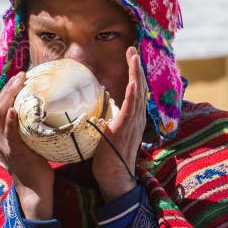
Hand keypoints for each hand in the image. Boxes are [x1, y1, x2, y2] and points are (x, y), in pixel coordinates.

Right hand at [0, 72, 54, 219]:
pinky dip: (9, 119)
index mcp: (0, 134)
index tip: (20, 77)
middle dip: (8, 87)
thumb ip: (36, 128)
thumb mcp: (34, 143)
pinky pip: (8, 132)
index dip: (7, 90)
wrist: (36, 190)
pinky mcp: (11, 151)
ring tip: (19, 82)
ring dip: (9, 96)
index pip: (0, 106)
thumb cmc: (39, 167)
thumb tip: (53, 110)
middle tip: (21, 74)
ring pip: (1, 114)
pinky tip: (14, 109)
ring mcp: (3, 144)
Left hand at [92, 46, 147, 201]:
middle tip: (133, 50)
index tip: (130, 56)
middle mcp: (136, 118)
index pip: (134, 91)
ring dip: (136, 74)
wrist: (112, 177)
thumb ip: (100, 117)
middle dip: (136, 68)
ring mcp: (132, 124)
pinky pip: (131, 109)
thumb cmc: (106, 157)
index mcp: (130, 117)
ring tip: (134, 57)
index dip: (133, 73)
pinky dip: (133, 95)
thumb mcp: (103, 131)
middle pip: (139, 87)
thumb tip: (88, 106)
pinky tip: (133, 83)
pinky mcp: (125, 130)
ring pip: (137, 93)